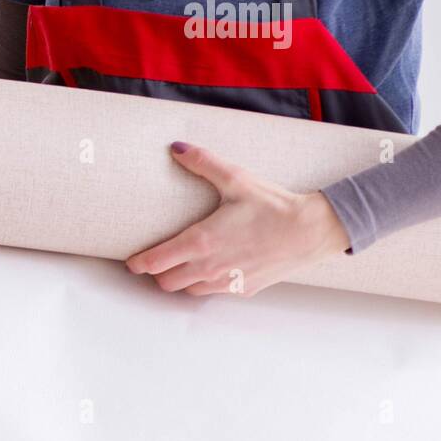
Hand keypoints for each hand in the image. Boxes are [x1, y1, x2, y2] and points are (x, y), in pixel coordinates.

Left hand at [124, 140, 351, 298]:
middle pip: (166, 282)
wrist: (308, 231)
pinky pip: (214, 292)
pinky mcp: (243, 289)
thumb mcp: (235, 178)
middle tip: (155, 259)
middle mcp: (209, 267)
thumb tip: (177, 148)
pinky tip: (214, 267)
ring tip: (182, 263)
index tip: (132, 261)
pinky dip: (206, 283)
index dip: (138, 263)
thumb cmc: (272, 206)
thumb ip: (202, 163)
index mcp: (201, 242)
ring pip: (188, 291)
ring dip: (180, 280)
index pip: (155, 262)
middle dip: (157, 273)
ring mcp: (226, 282)